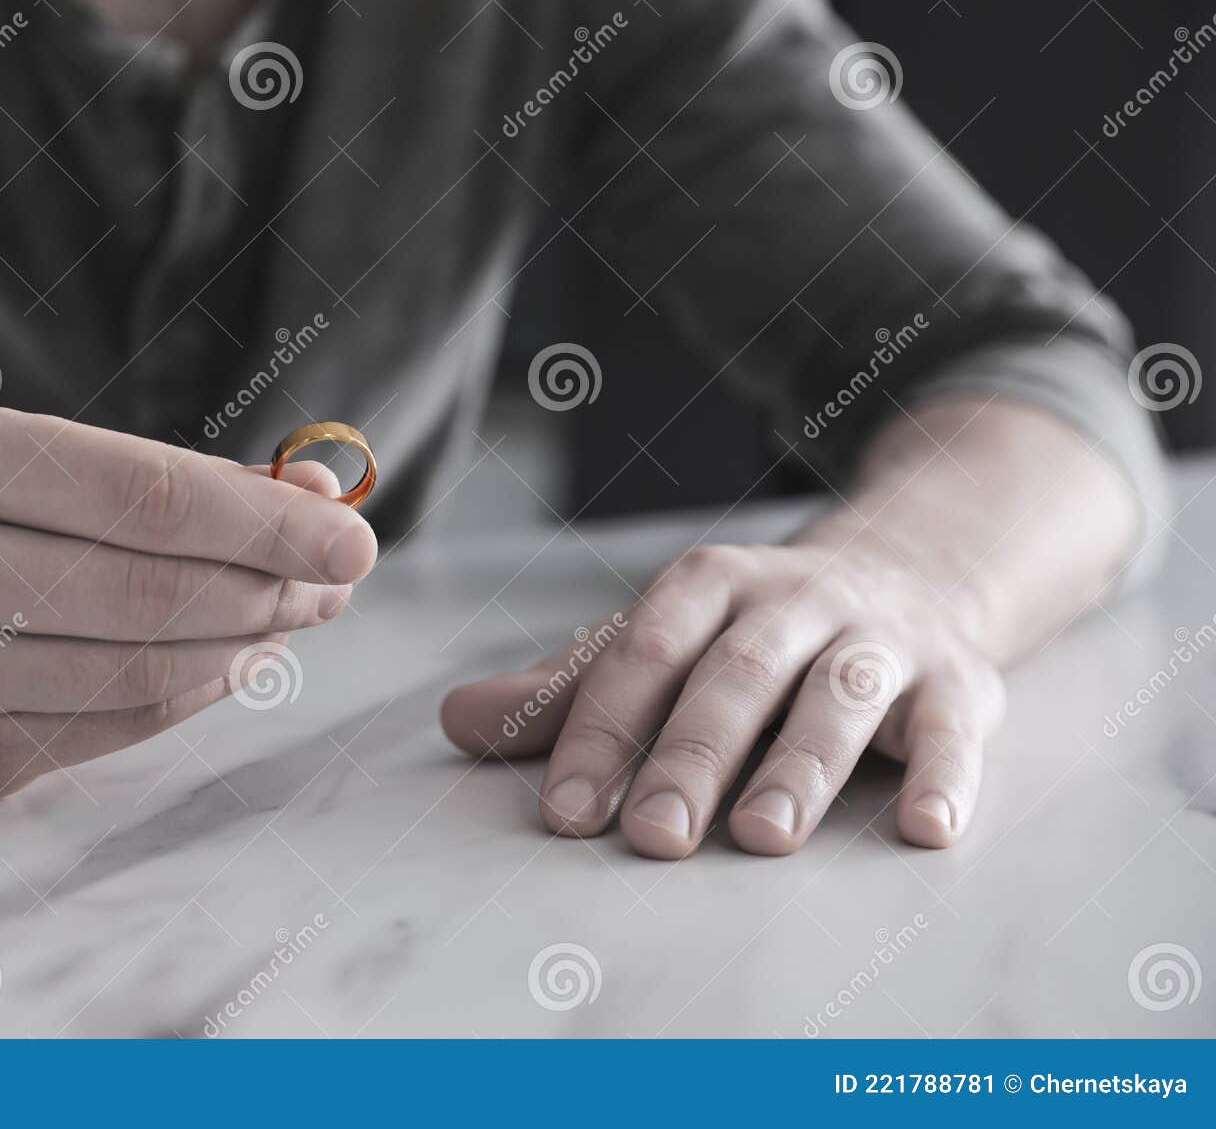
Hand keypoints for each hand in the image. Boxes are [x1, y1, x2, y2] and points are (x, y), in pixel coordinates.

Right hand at [0, 405, 377, 795]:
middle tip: (339, 577)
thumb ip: (172, 478)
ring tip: (297, 612)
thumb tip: (313, 500)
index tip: (353, 535)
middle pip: (161, 595)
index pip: (150, 499)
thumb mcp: (35, 460)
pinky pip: (122, 730)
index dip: (268, 523)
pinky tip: (237, 660)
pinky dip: (200, 692)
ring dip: (251, 644)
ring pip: (149, 674)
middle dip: (276, 587)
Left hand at [441, 540, 1003, 856]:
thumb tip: (455, 721)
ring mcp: (879, 638)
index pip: (643, 654)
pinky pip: (954, 728)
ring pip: (840, 695)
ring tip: (764, 837)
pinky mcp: (958, 681)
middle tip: (653, 838)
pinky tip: (925, 830)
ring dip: (803, 764)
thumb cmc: (753, 633)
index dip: (600, 730)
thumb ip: (568, 689)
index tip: (566, 814)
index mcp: (707, 586)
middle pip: (738, 675)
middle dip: (692, 756)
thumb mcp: (660, 641)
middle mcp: (794, 601)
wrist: (910, 573)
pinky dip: (944, 776)